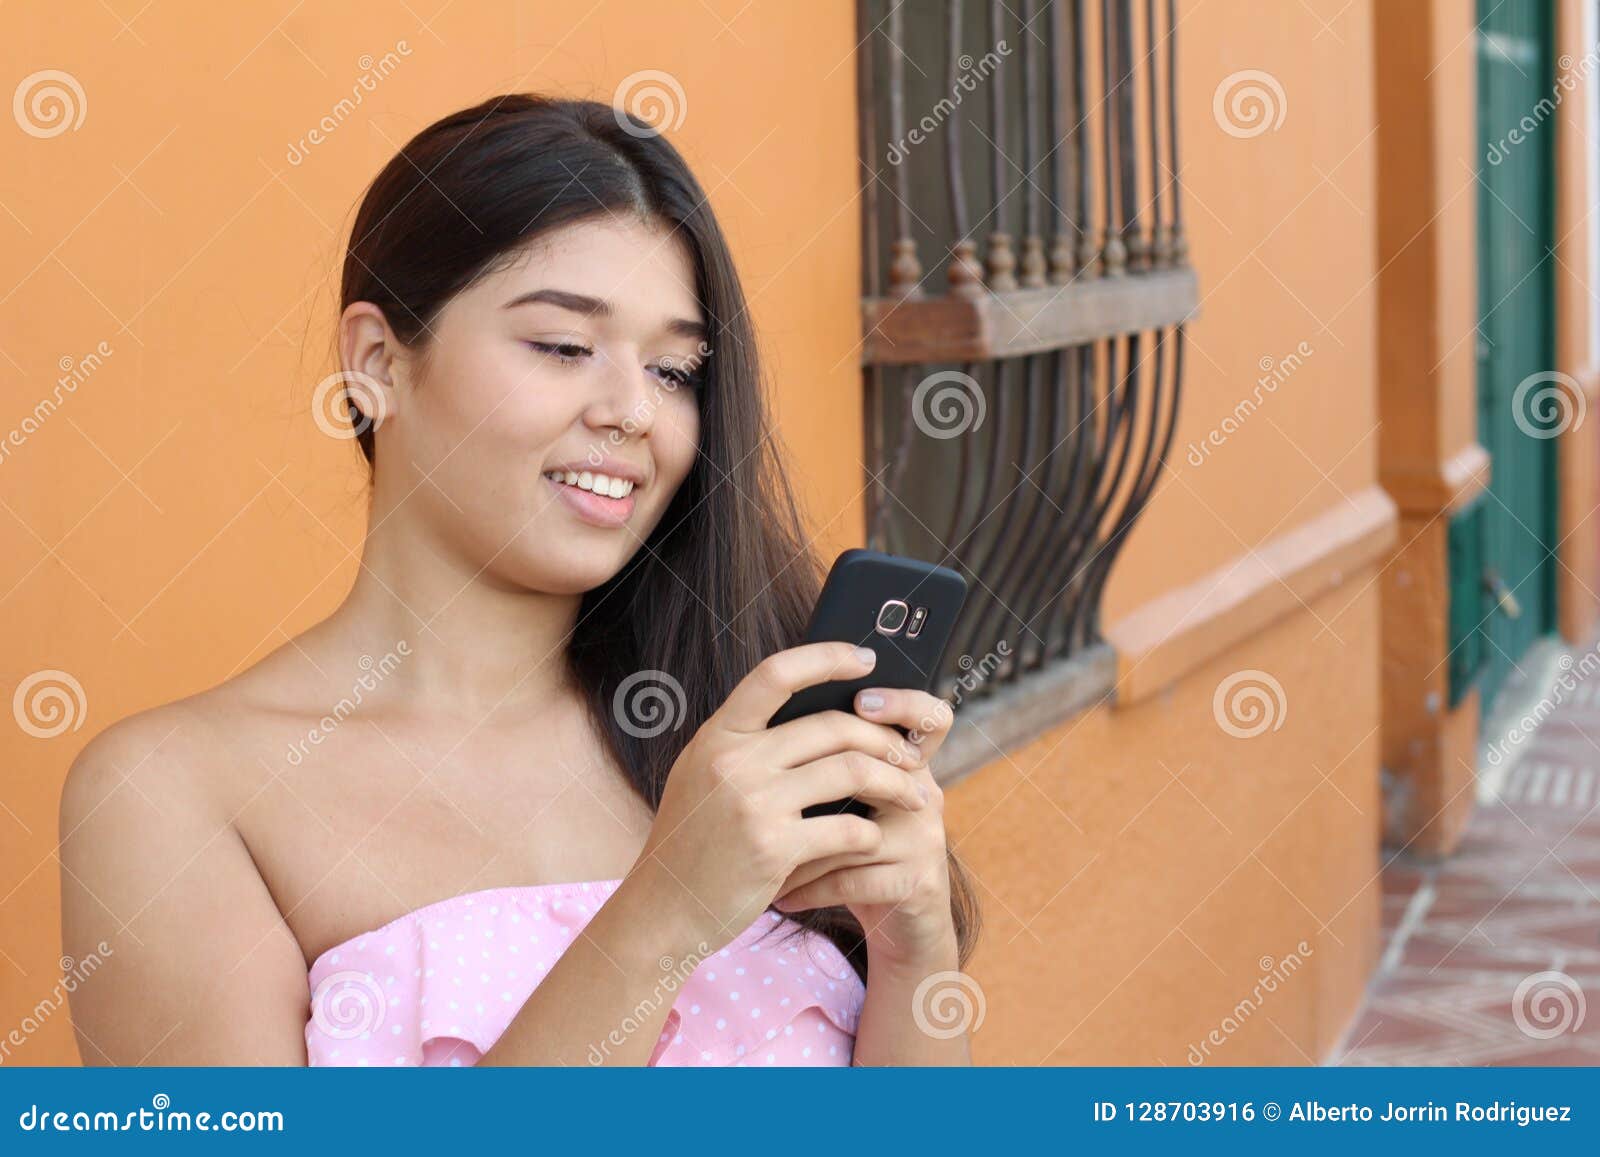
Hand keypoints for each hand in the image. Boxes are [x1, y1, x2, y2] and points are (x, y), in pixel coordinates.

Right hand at [630, 642, 930, 954]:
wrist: (663, 909)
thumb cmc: (692, 843)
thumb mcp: (701, 777)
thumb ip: (745, 745)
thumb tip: (814, 715)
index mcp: (716, 736)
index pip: (776, 674)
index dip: (826, 657)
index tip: (865, 658)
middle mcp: (733, 761)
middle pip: (832, 725)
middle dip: (883, 738)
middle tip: (909, 754)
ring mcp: (753, 803)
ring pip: (850, 770)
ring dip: (893, 782)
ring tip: (913, 796)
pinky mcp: (774, 848)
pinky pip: (846, 828)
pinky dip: (869, 833)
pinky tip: (872, 839)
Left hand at [772, 686, 956, 968]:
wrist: (900, 924)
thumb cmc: (858, 851)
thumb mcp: (849, 803)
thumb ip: (826, 765)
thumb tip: (767, 727)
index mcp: (907, 764)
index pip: (928, 716)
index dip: (903, 702)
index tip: (860, 701)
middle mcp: (924, 793)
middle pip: (891, 766)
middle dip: (827, 779)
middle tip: (774, 793)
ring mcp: (925, 839)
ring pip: (854, 830)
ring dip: (800, 848)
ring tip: (758, 858)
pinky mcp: (917, 884)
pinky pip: (851, 878)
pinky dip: (809, 888)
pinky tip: (780, 897)